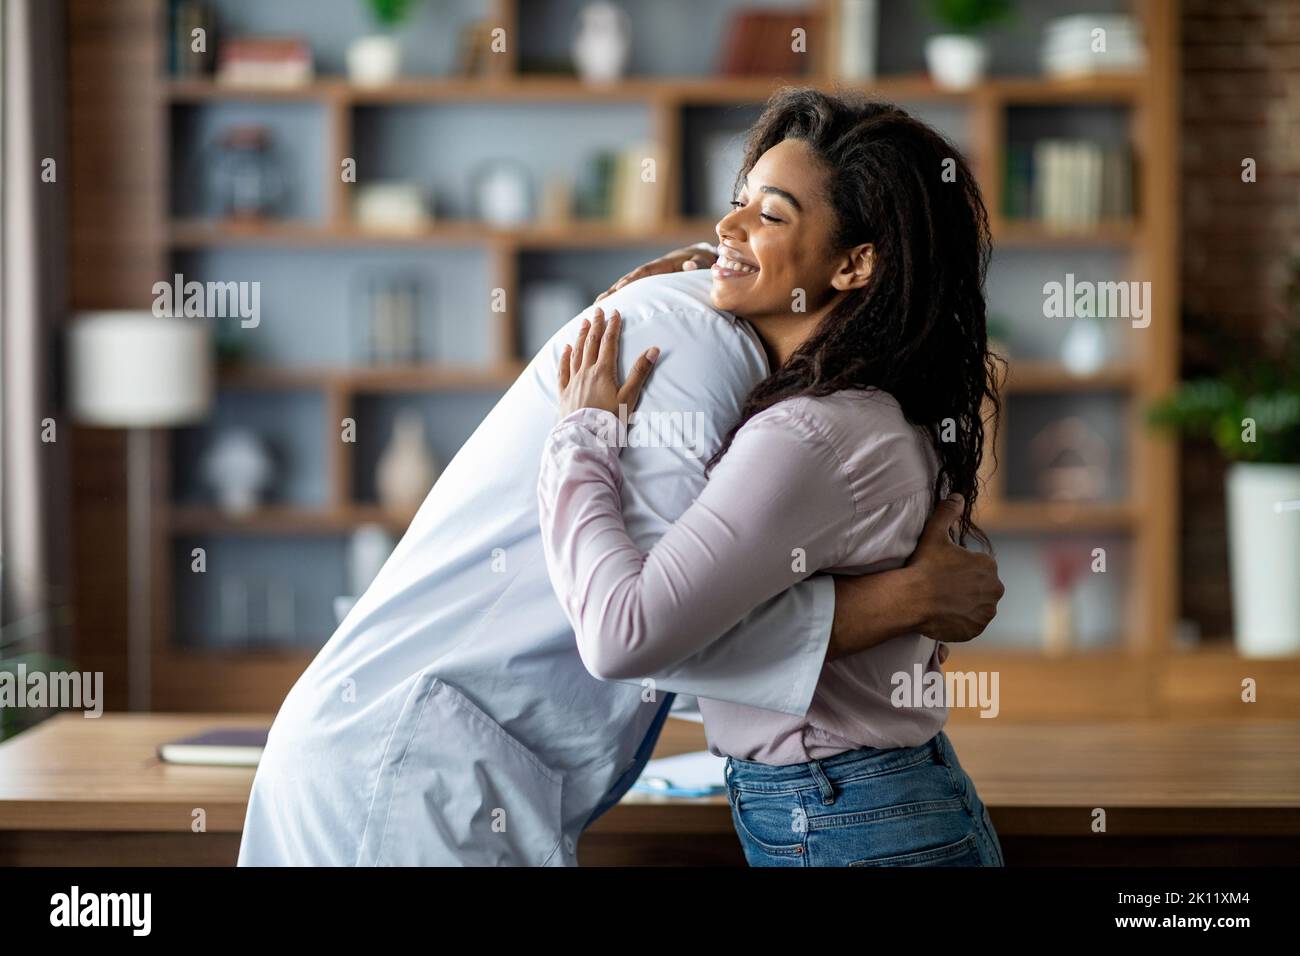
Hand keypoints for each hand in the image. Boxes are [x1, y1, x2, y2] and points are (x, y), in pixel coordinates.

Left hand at [557, 307, 658, 418]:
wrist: (586, 439)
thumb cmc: (610, 421)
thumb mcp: (630, 397)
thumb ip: (640, 372)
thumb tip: (653, 349)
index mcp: (603, 372)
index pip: (608, 343)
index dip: (612, 327)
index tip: (615, 313)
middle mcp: (586, 373)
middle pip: (591, 344)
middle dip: (595, 325)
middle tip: (598, 311)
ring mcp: (573, 383)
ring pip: (576, 353)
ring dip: (580, 336)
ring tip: (583, 323)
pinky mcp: (564, 394)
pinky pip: (563, 371)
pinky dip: (564, 358)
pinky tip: (566, 349)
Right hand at [595, 242, 717, 300]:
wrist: (700, 259)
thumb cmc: (702, 262)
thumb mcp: (703, 262)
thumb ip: (697, 264)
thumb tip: (689, 265)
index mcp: (664, 265)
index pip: (645, 272)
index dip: (632, 280)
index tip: (619, 288)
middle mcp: (653, 270)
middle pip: (630, 280)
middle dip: (614, 290)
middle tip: (599, 303)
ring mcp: (649, 278)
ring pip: (628, 286)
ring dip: (612, 295)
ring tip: (597, 307)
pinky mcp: (650, 284)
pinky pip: (633, 291)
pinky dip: (620, 297)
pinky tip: (609, 308)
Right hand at [905, 494, 1003, 645]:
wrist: (912, 599)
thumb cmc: (923, 565)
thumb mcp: (934, 532)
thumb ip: (948, 511)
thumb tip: (957, 495)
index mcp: (988, 565)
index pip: (978, 568)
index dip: (960, 569)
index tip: (944, 572)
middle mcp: (994, 589)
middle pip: (981, 587)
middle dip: (967, 588)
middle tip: (942, 588)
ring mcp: (986, 612)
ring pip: (978, 606)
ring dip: (966, 604)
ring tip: (943, 602)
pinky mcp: (977, 629)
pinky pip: (971, 624)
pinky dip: (962, 621)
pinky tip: (945, 615)